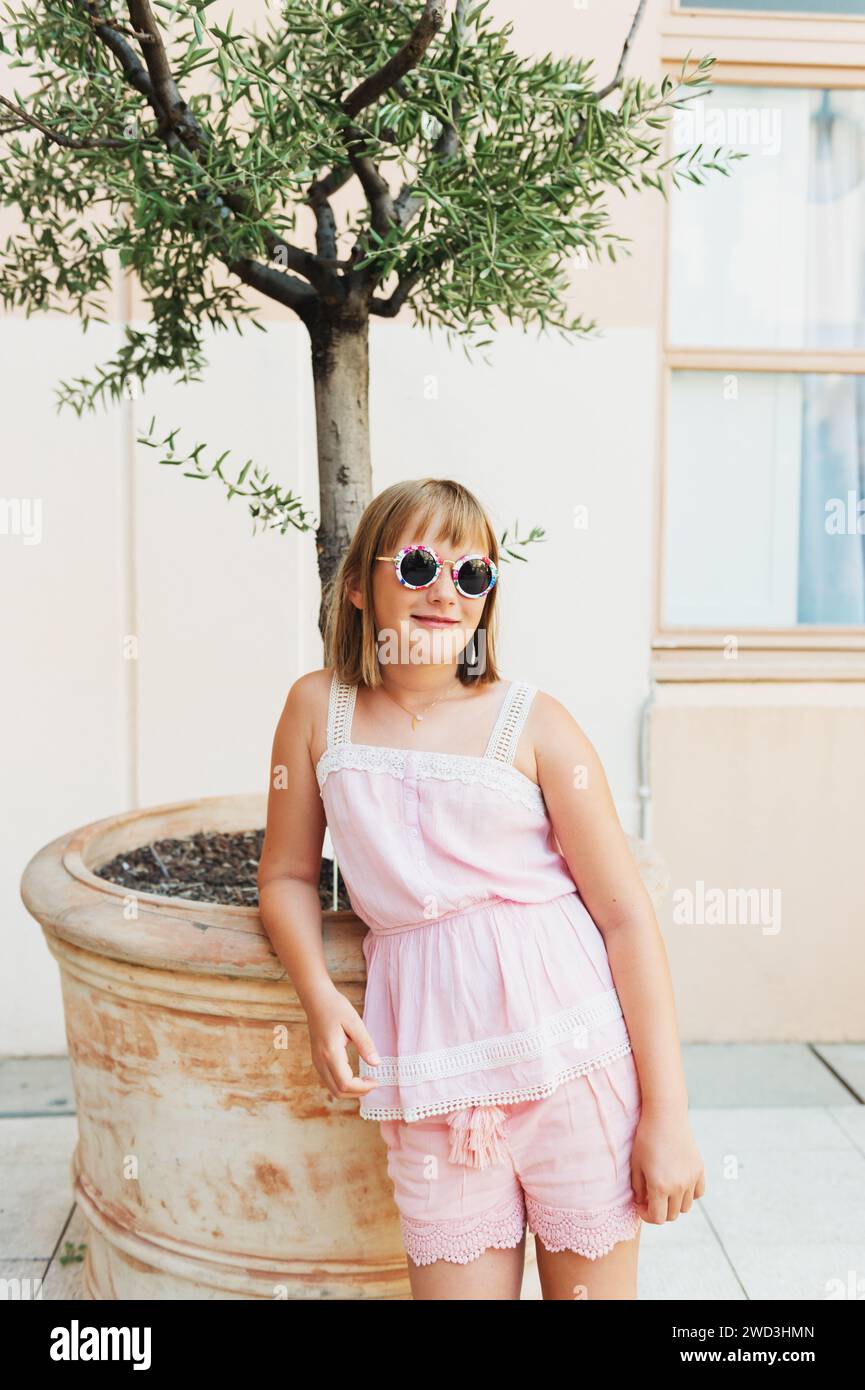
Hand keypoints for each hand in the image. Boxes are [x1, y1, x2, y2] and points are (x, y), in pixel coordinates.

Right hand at [305, 983, 382, 1100]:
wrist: (316, 1000)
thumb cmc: (336, 1008)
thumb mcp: (355, 1022)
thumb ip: (366, 1044)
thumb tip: (377, 1064)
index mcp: (330, 1053)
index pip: (345, 1083)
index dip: (362, 1088)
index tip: (377, 1080)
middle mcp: (321, 1061)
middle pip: (338, 1092)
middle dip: (358, 1092)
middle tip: (373, 1083)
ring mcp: (317, 1062)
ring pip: (333, 1089)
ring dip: (350, 1090)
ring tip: (366, 1081)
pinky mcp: (317, 1060)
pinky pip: (330, 1081)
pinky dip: (343, 1084)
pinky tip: (355, 1075)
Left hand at [630, 1107, 705, 1223]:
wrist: (666, 1116)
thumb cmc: (646, 1138)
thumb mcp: (635, 1164)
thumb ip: (638, 1188)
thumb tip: (642, 1202)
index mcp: (660, 1186)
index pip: (657, 1218)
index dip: (647, 1216)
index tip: (641, 1206)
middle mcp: (679, 1186)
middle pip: (672, 1215)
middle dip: (659, 1211)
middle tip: (649, 1198)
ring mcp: (691, 1179)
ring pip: (685, 1207)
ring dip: (674, 1204)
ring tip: (664, 1190)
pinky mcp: (700, 1170)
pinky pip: (697, 1193)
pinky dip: (689, 1194)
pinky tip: (678, 1183)